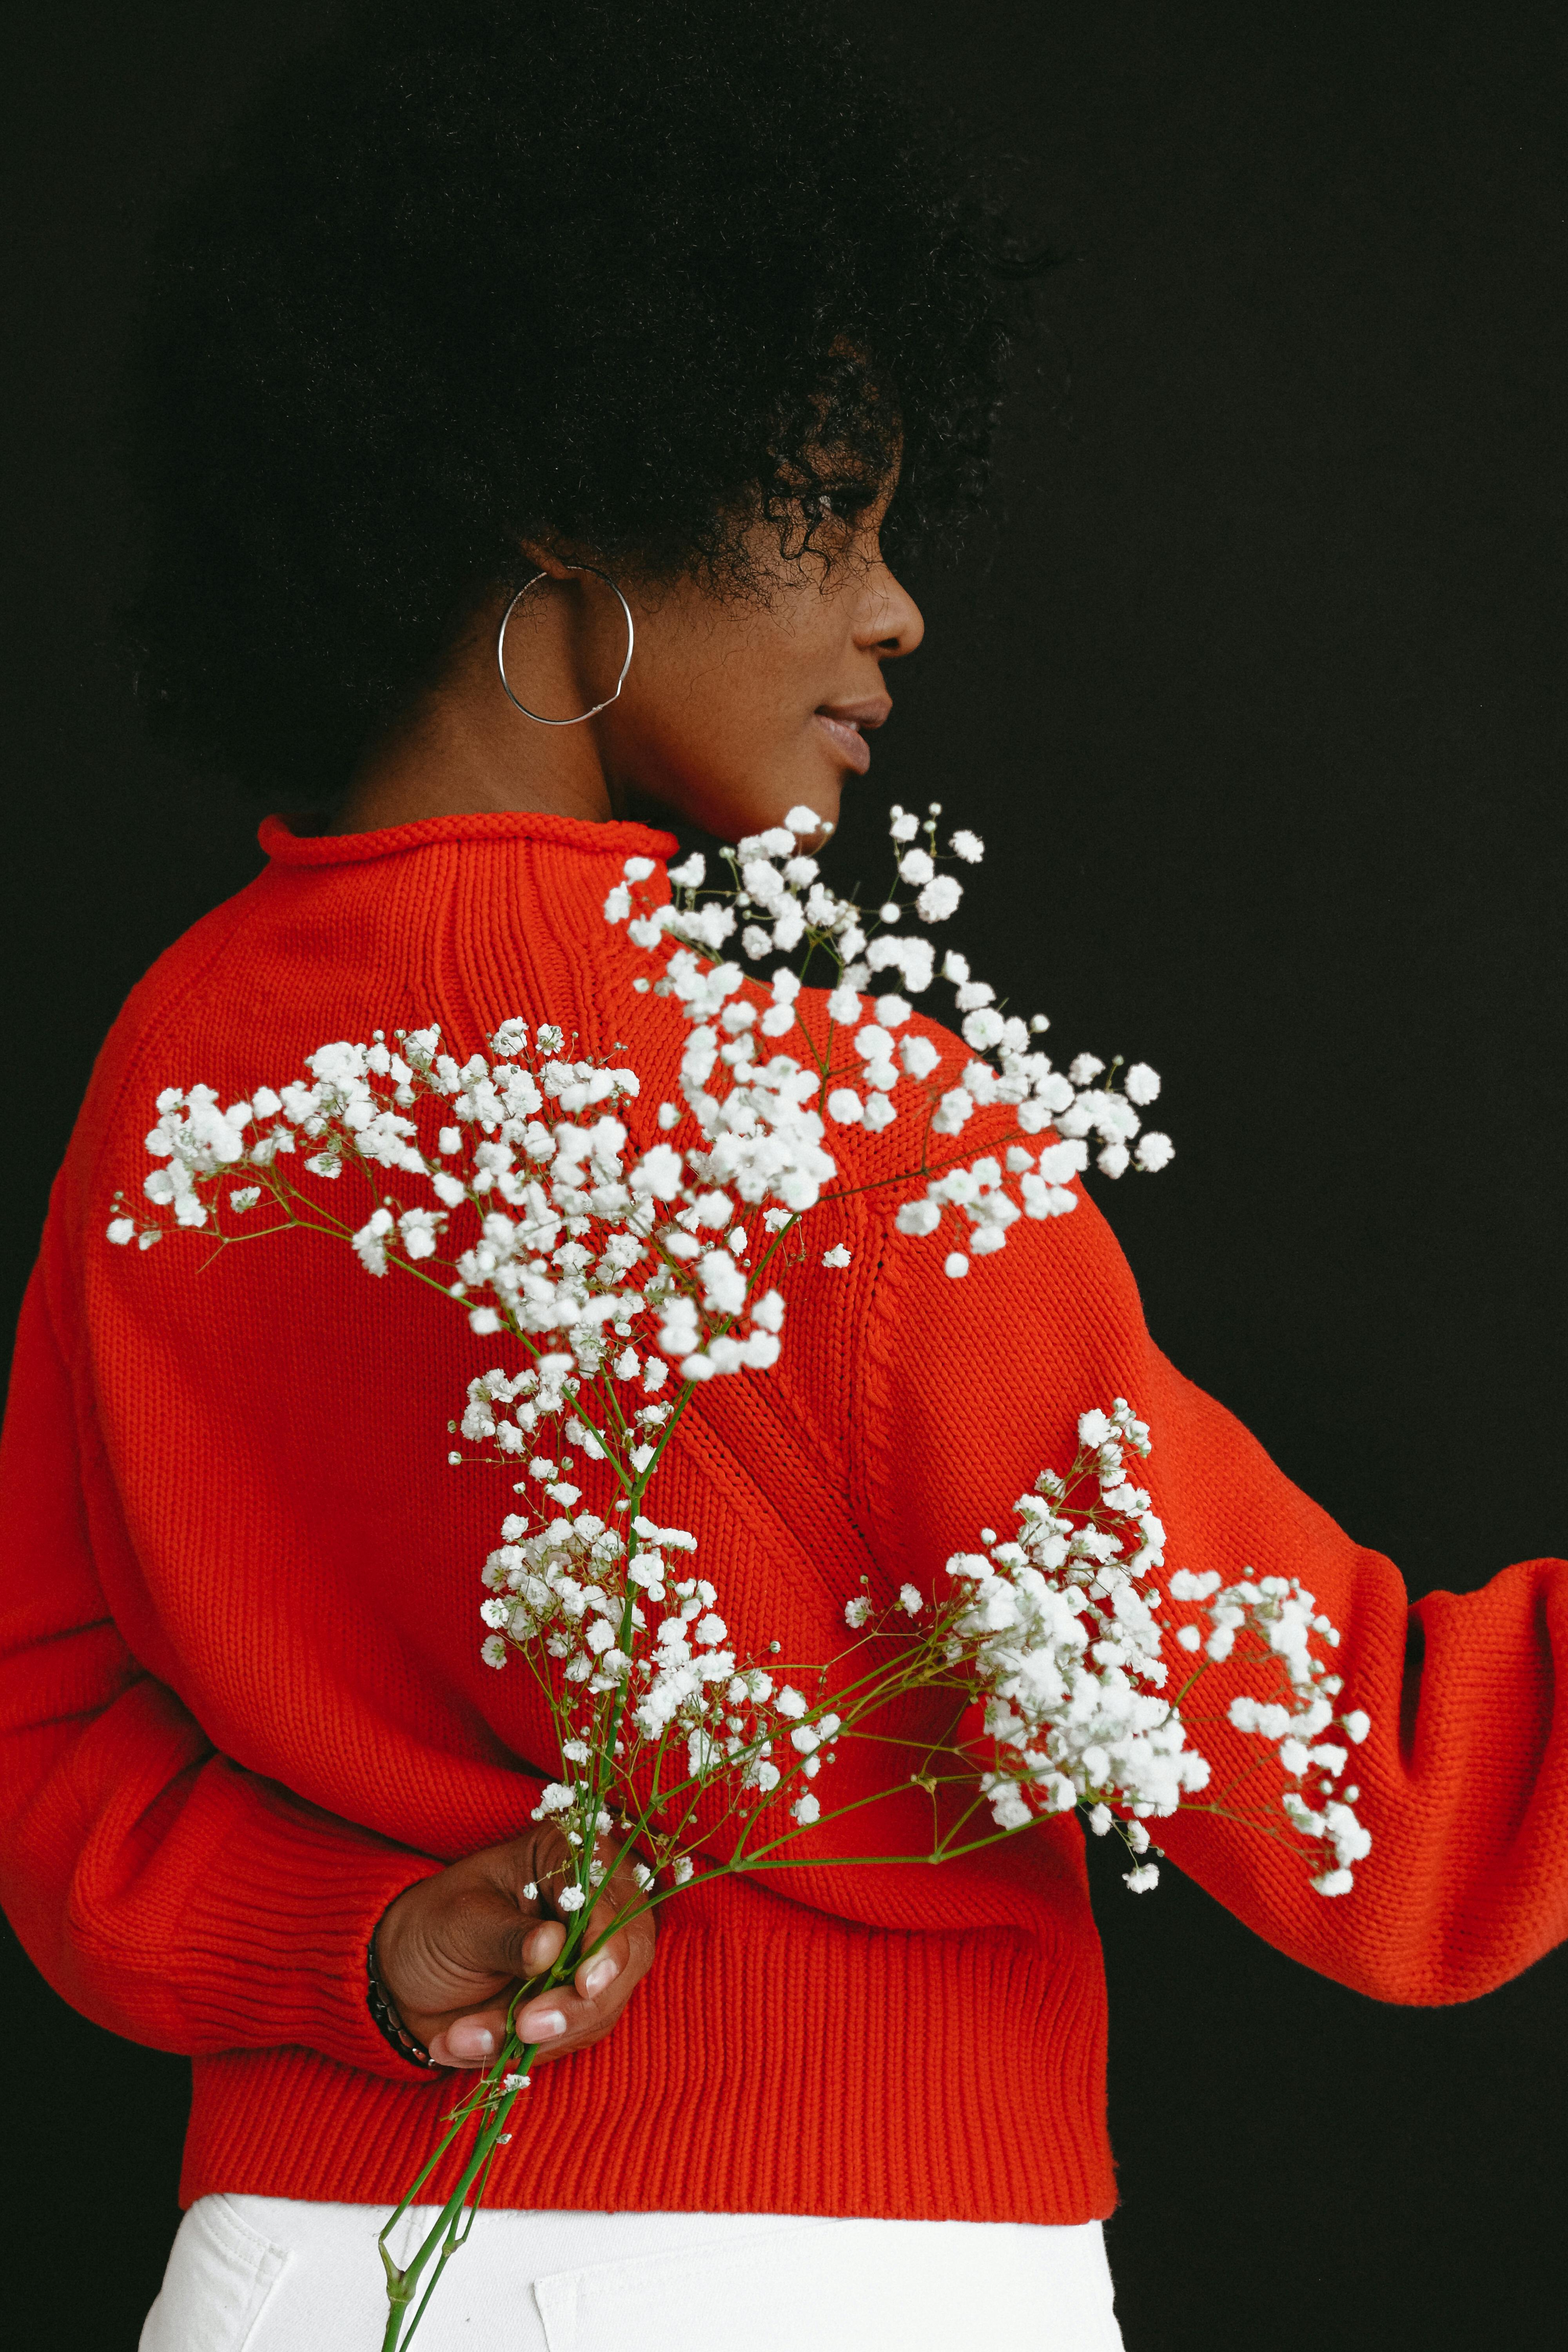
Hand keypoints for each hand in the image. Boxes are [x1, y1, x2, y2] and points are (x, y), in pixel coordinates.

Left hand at [374, 1825, 654, 2069]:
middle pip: (624, 1960)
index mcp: (568, 1858)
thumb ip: (508, 1936)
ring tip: (460, 2037)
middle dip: (576, 2006)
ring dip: (534, 2037)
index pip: (610, 1899)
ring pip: (599, 2009)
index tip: (586, 1984)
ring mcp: (588, 1962)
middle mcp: (593, 1908)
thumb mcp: (461, 1922)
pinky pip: (567, 2040)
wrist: (405, 1976)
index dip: (606, 1945)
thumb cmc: (433, 1925)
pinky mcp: (573, 2008)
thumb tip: (553, 1947)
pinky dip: (517, 2052)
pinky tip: (460, 2043)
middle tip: (525, 2028)